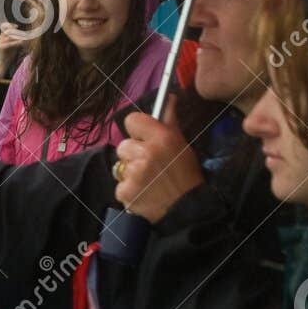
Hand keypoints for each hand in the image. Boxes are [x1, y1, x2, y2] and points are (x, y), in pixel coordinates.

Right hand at [0, 25, 26, 77]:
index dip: (10, 25)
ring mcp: (0, 42)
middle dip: (16, 32)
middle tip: (24, 34)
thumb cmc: (10, 53)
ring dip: (17, 37)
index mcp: (2, 36)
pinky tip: (21, 43)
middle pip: (8, 32)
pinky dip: (16, 43)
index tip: (16, 26)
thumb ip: (16, 38)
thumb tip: (25, 35)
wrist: (4, 62)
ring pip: (9, 37)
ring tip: (24, 38)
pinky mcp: (1, 47)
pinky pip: (9, 43)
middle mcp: (0, 38)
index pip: (4, 27)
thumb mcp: (14, 44)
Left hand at [113, 97, 203, 222]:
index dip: (136, 129)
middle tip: (150, 166)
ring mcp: (134, 173)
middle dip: (133, 155)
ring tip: (148, 182)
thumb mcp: (182, 145)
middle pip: (123, 146)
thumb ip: (169, 122)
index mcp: (161, 137)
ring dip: (130, 174)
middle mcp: (145, 152)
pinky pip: (120, 186)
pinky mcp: (125, 192)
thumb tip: (167, 97)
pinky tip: (144, 194)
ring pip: (120, 166)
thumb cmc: (186, 176)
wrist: (187, 211)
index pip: (131, 120)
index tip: (143, 138)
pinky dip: (129, 191)